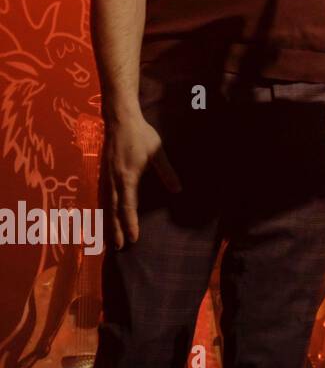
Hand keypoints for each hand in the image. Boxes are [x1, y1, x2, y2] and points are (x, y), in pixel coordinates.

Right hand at [103, 112, 180, 248]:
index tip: (133, 239)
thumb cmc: (141, 135)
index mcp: (127, 177)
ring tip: (110, 238)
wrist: (120, 120)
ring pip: (106, 205)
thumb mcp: (157, 152)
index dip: (130, 223)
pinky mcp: (103, 173)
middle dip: (116, 229)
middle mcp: (113, 180)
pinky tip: (106, 217)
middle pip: (113, 210)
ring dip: (108, 222)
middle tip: (119, 247)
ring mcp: (106, 177)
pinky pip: (102, 196)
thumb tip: (178, 190)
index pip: (128, 206)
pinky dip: (104, 210)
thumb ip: (167, 172)